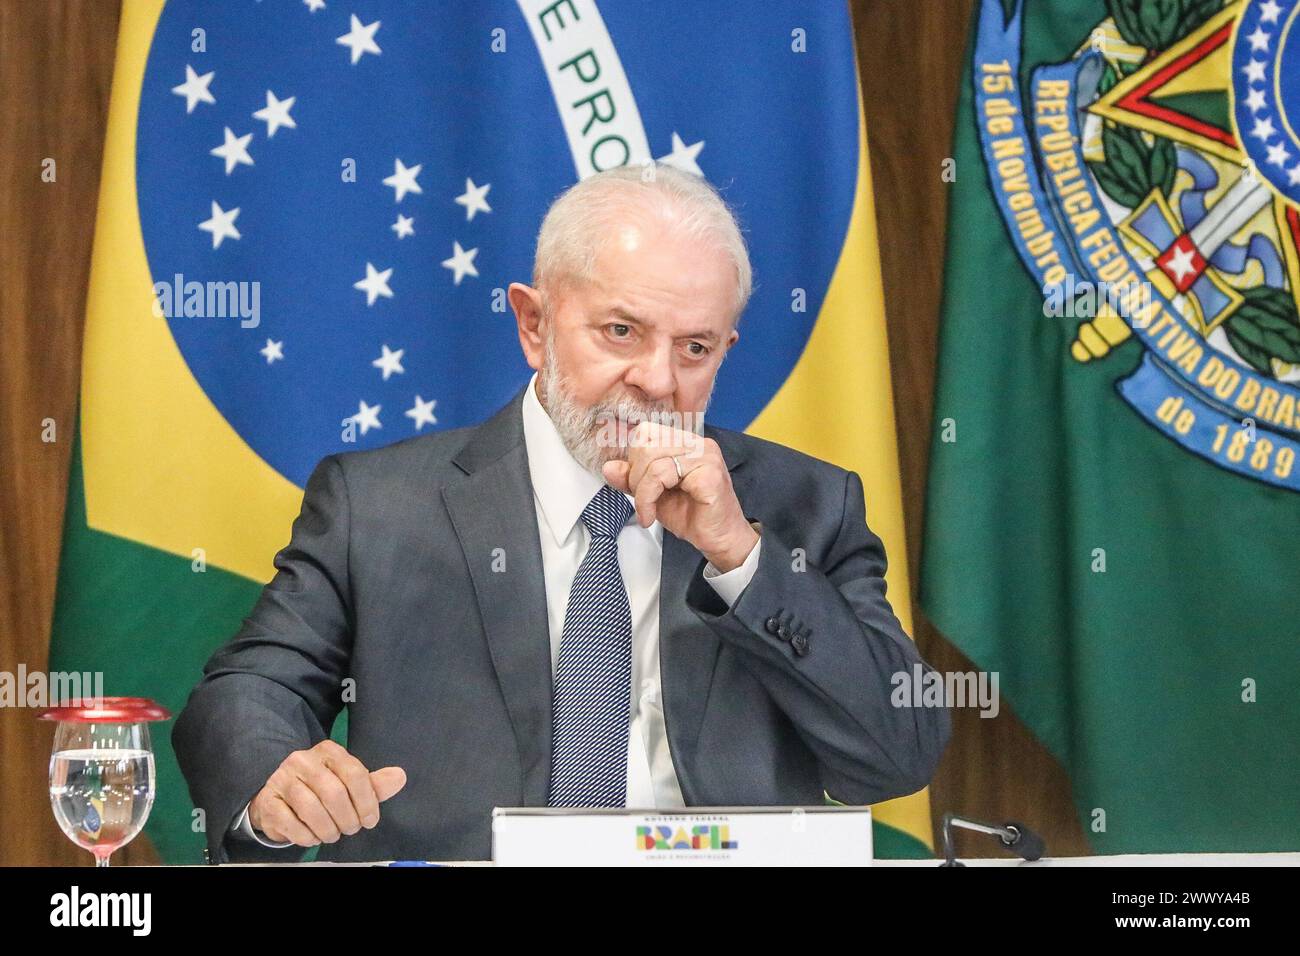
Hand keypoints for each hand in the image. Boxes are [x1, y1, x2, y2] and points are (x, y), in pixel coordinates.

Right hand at [248, 739, 406, 845]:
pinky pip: (291, 823)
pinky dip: (307, 836)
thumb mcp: (348, 783)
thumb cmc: (319, 789)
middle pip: (334, 793)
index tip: (370, 821)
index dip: (367, 801)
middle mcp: (303, 760)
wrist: (277, 796)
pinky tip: (313, 837)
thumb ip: (373, 784)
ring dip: (328, 830)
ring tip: (333, 834)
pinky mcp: (268, 801)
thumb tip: (400, 777)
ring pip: (312, 809)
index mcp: (329, 751)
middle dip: (348, 819)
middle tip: (351, 829)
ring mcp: (282, 779)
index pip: (354, 773)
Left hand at [602, 420, 757, 571]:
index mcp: (686, 442)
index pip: (646, 432)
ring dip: (641, 492)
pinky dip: (649, 498)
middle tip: (642, 502)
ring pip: (653, 460)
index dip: (634, 460)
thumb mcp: (653, 494)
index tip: (637, 487)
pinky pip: (663, 475)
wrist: (718, 539)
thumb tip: (610, 467)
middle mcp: (698, 443)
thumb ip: (632, 478)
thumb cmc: (692, 515)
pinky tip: (652, 515)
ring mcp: (706, 455)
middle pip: (646, 443)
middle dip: (635, 477)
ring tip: (647, 511)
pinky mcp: (708, 472)